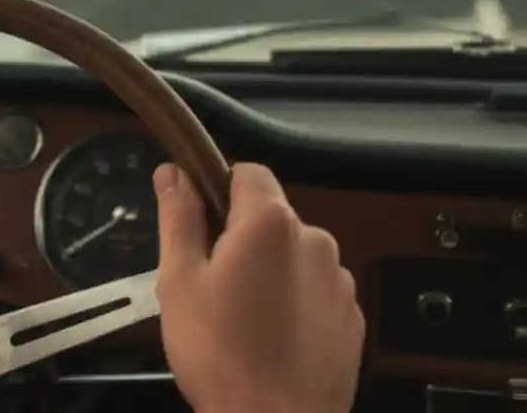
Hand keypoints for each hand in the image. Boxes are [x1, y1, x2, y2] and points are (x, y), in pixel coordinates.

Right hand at [154, 162, 363, 412]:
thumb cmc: (219, 354)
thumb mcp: (179, 282)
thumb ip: (179, 218)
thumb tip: (172, 172)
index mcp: (271, 222)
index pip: (248, 173)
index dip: (219, 190)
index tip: (200, 227)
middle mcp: (315, 240)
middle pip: (272, 219)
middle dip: (243, 240)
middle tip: (212, 287)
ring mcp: (340, 281)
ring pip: (296, 258)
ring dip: (272, 274)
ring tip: (244, 322)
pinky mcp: (353, 318)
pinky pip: (317, 294)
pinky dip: (296, 306)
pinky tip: (274, 342)